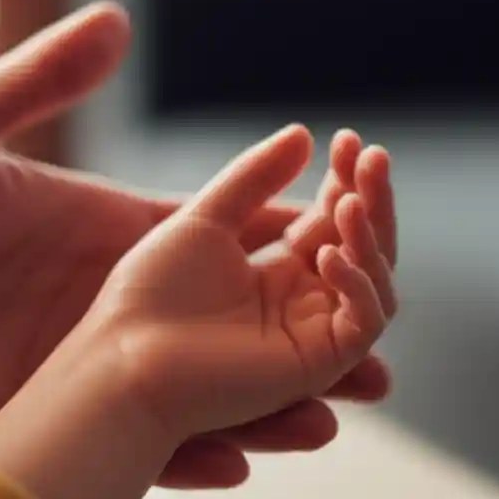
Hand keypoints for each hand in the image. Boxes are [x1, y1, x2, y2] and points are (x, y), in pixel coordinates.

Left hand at [0, 3, 390, 488]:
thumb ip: (43, 76)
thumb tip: (117, 19)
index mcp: (103, 226)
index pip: (220, 236)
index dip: (289, 245)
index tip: (354, 246)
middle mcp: (108, 298)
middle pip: (229, 323)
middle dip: (305, 339)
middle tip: (381, 358)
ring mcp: (81, 360)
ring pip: (198, 390)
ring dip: (268, 406)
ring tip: (335, 419)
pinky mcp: (45, 408)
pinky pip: (134, 440)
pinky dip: (189, 456)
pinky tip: (244, 462)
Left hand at [75, 123, 396, 439]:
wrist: (124, 365)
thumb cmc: (149, 299)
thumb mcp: (204, 220)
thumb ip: (253, 179)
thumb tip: (304, 133)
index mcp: (277, 272)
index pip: (331, 220)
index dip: (343, 180)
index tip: (346, 138)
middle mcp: (302, 304)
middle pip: (363, 246)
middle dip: (372, 199)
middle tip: (374, 156)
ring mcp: (312, 335)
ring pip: (374, 281)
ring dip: (371, 237)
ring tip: (349, 201)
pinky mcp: (315, 365)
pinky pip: (363, 323)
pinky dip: (358, 285)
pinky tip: (328, 253)